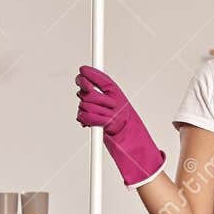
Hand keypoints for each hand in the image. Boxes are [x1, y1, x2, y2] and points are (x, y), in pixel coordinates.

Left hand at [75, 65, 166, 188]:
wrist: (132, 143)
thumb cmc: (120, 124)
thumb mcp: (113, 105)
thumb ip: (100, 95)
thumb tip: (83, 83)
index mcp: (118, 94)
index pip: (103, 79)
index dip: (91, 74)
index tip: (81, 70)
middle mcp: (117, 102)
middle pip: (89, 92)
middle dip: (82, 95)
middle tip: (82, 98)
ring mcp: (113, 113)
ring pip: (85, 105)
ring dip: (82, 110)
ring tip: (86, 115)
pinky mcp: (108, 124)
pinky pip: (88, 117)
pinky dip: (83, 119)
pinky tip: (84, 121)